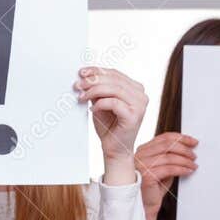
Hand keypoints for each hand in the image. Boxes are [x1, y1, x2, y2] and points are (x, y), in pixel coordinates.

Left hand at [76, 66, 147, 184]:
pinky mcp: (134, 115)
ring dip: (94, 91)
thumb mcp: (100, 103)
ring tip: (81, 97)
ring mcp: (140, 105)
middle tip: (78, 85)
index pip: (115, 73)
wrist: (114, 149)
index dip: (97, 70)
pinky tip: (92, 109)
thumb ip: (98, 90)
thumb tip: (85, 77)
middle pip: (114, 79)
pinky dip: (100, 104)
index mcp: (135, 88)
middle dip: (93, 80)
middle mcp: (141, 95)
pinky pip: (114, 103)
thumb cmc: (109, 126)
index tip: (81, 72)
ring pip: (114, 89)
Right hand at [133, 132, 198, 219]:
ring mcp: (142, 165)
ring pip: (169, 156)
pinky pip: (169, 168)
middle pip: (167, 144)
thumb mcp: (161, 169)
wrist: (144, 207)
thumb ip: (169, 158)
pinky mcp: (147, 176)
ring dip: (185, 160)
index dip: (181, 138)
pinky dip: (182, 169)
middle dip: (185, 148)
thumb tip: (187, 150)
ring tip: (193, 165)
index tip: (192, 142)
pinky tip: (188, 171)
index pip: (163, 138)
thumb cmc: (151, 190)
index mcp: (142, 151)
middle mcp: (140, 156)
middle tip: (194, 155)